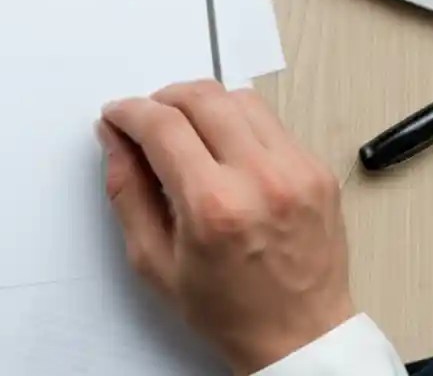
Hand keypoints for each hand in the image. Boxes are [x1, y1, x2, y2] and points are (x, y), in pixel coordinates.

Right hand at [99, 81, 353, 373]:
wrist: (300, 336)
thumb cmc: (229, 311)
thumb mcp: (153, 262)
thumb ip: (127, 192)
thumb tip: (114, 140)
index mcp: (213, 207)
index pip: (161, 125)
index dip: (129, 112)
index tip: (117, 116)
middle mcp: (260, 179)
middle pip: (201, 97)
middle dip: (162, 98)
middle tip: (147, 118)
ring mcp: (296, 171)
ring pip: (239, 97)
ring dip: (202, 103)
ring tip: (186, 131)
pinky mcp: (317, 170)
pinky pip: (270, 121)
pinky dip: (238, 123)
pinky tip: (224, 150)